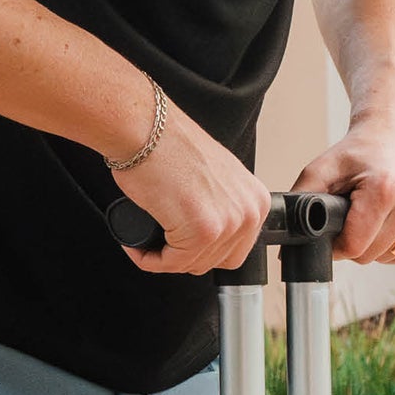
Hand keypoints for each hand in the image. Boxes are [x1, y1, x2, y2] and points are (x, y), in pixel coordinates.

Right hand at [115, 101, 271, 275]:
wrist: (148, 129)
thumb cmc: (169, 146)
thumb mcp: (215, 177)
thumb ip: (223, 203)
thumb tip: (209, 232)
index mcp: (256, 199)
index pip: (235, 248)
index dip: (203, 251)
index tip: (179, 243)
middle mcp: (249, 212)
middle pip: (215, 261)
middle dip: (183, 256)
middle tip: (159, 242)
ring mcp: (228, 223)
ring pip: (192, 264)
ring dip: (163, 258)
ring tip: (146, 242)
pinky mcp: (202, 232)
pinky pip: (171, 263)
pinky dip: (148, 259)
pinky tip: (137, 246)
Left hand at [295, 118, 394, 269]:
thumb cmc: (360, 152)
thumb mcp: (323, 169)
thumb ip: (301, 201)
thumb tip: (287, 244)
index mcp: (385, 190)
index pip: (354, 248)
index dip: (337, 244)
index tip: (336, 226)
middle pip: (371, 255)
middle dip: (357, 241)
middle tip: (357, 213)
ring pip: (391, 257)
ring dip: (378, 242)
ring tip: (378, 211)